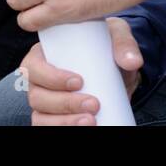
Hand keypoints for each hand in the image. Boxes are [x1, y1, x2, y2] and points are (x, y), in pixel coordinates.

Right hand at [21, 19, 142, 125]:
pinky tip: (84, 129)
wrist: (115, 73)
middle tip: (94, 104)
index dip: (50, 76)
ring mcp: (44, 104)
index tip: (79, 81)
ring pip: (41, 118)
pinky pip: (46, 129)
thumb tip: (132, 62)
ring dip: (65, 122)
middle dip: (65, 104)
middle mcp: (38, 82)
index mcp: (42, 56)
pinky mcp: (53, 119)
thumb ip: (123, 43)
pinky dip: (63, 130)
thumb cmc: (104, 46)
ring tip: (92, 121)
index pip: (32, 66)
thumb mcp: (114, 35)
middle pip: (37, 96)